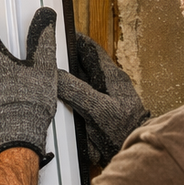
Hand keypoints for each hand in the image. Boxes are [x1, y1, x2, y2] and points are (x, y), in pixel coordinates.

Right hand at [56, 36, 149, 165]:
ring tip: (50, 75)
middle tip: (49, 55)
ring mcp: (105, 96)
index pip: (92, 50)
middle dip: (68, 59)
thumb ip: (76, 90)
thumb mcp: (96, 108)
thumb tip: (56, 76)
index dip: (76, 41)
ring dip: (68, 77)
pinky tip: (60, 98)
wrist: (133, 149)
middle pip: (84, 64)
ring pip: (83, 80)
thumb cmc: (122, 129)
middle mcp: (108, 83)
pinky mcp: (101, 110)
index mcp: (111, 76)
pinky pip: (82, 96)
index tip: (60, 35)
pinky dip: (71, 93)